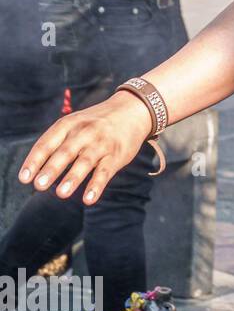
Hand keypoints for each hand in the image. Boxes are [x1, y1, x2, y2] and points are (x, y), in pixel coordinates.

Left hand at [18, 92, 154, 204]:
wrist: (132, 111)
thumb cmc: (95, 123)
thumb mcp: (74, 123)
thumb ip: (57, 143)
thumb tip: (36, 171)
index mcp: (68, 124)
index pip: (47, 143)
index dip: (35, 161)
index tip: (24, 178)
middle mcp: (84, 132)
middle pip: (65, 152)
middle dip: (52, 169)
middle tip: (39, 186)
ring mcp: (101, 144)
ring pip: (85, 162)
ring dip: (73, 178)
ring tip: (60, 194)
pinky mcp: (116, 155)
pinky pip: (105, 172)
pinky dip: (96, 186)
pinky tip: (88, 199)